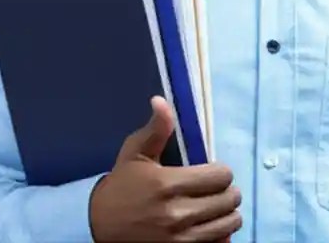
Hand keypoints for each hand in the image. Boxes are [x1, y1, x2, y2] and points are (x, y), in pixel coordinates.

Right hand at [90, 96, 241, 241]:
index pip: (222, 176)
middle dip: (227, 191)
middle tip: (215, 189)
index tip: (211, 172)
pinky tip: (209, 225)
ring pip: (230, 222)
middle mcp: (176, 213)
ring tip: (214, 207)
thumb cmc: (121, 187)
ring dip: (226, 212)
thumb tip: (161, 100)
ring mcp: (180, 238)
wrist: (98, 227)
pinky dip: (220, 234)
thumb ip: (155, 129)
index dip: (221, 171)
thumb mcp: (134, 154)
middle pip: (230, 199)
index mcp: (167, 184)